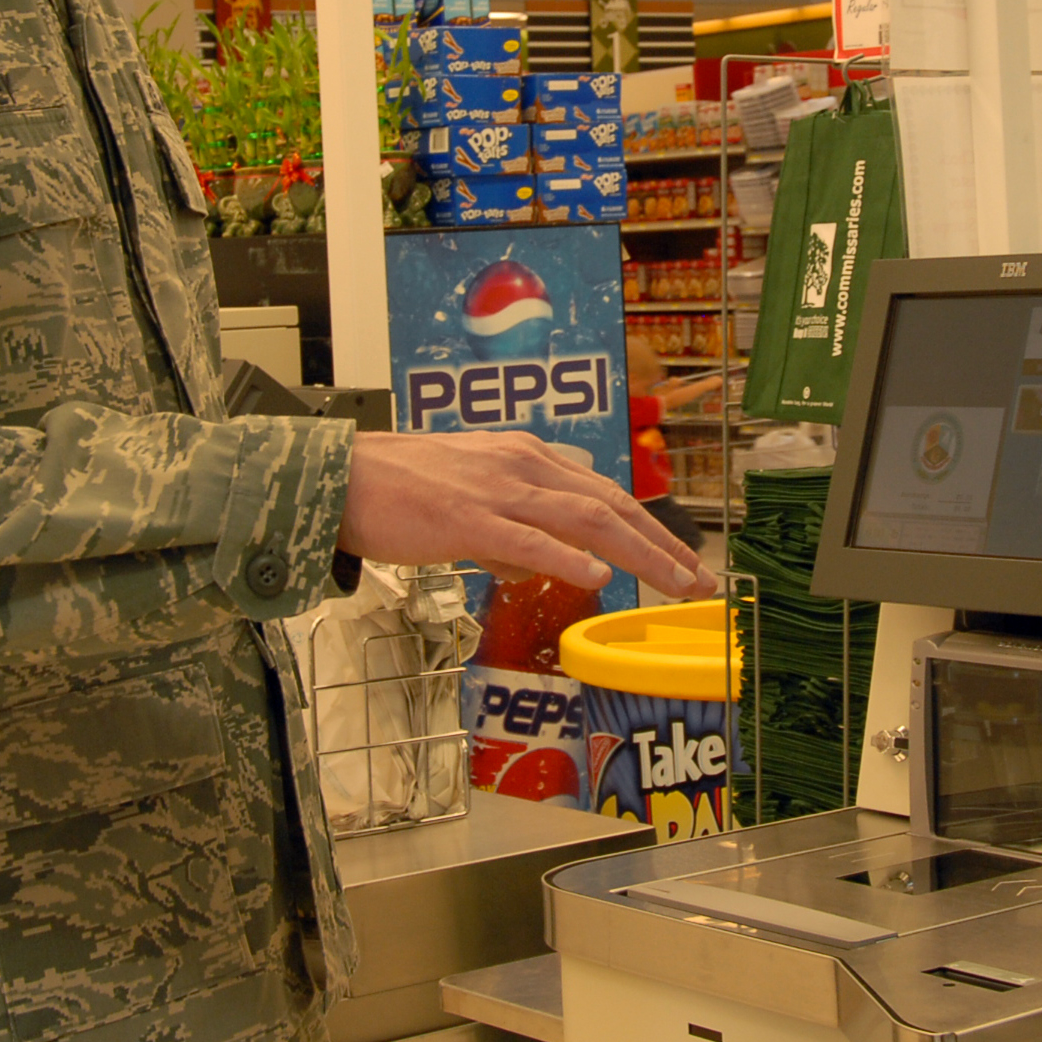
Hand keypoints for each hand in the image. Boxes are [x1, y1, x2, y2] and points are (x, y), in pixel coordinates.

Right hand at [341, 430, 715, 599]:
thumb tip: (539, 567)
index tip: (684, 561)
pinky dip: (567, 558)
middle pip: (609, 507)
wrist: (342, 476)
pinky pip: (526, 539)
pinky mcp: (465, 518)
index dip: (650, 530)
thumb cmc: (400, 492)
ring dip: (637, 553)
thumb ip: (511, 533)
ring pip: (583, 520)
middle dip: (661, 545)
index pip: (604, 496)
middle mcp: (522, 466)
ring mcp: (496, 491)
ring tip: (672, 582)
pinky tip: (598, 576)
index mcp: (526, 459)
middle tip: (699, 579)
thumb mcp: (471, 505)